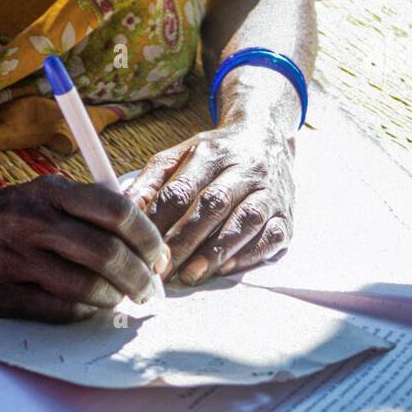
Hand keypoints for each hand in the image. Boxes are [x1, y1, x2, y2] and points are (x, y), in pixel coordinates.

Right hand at [0, 174, 168, 322]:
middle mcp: (36, 221)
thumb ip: (84, 205)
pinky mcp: (6, 292)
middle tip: (151, 288)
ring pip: (87, 285)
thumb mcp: (41, 192)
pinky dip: (86, 311)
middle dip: (139, 276)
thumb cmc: (2, 213)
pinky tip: (93, 307)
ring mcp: (19, 258)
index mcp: (51, 191)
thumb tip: (137, 231)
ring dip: (116, 298)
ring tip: (125, 300)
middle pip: (107, 252)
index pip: (115, 211)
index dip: (147, 236)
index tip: (158, 254)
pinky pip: (60, 308)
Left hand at [124, 126, 294, 284]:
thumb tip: (124, 208)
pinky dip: (249, 254)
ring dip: (216, 250)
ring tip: (190, 275)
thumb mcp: (179, 156)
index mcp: (211, 152)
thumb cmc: (215, 155)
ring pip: (245, 220)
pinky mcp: (287, 214)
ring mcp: (269, 191)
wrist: (265, 137)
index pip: (182, 188)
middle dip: (184, 240)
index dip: (160, 220)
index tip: (141, 246)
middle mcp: (244, 168)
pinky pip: (272, 236)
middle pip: (213, 204)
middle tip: (162, 269)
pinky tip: (225, 269)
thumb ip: (151, 181)